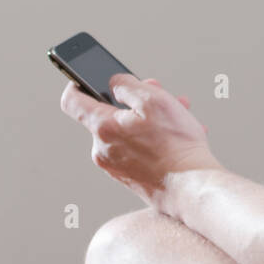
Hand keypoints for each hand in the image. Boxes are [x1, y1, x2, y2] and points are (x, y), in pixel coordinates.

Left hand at [59, 74, 222, 208]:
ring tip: (178, 116)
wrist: (192, 186)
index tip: (88, 77)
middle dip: (134, 101)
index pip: (72, 101)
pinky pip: (137, 149)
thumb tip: (115, 83)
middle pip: (109, 114)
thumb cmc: (176, 146)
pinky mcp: (130, 177)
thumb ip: (127, 85)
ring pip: (128, 130)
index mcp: (103, 127)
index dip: (78, 82)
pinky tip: (177, 136)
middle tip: (158, 94)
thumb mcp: (154, 100)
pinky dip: (154, 138)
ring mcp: (115, 166)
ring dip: (150, 119)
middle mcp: (103, 149)